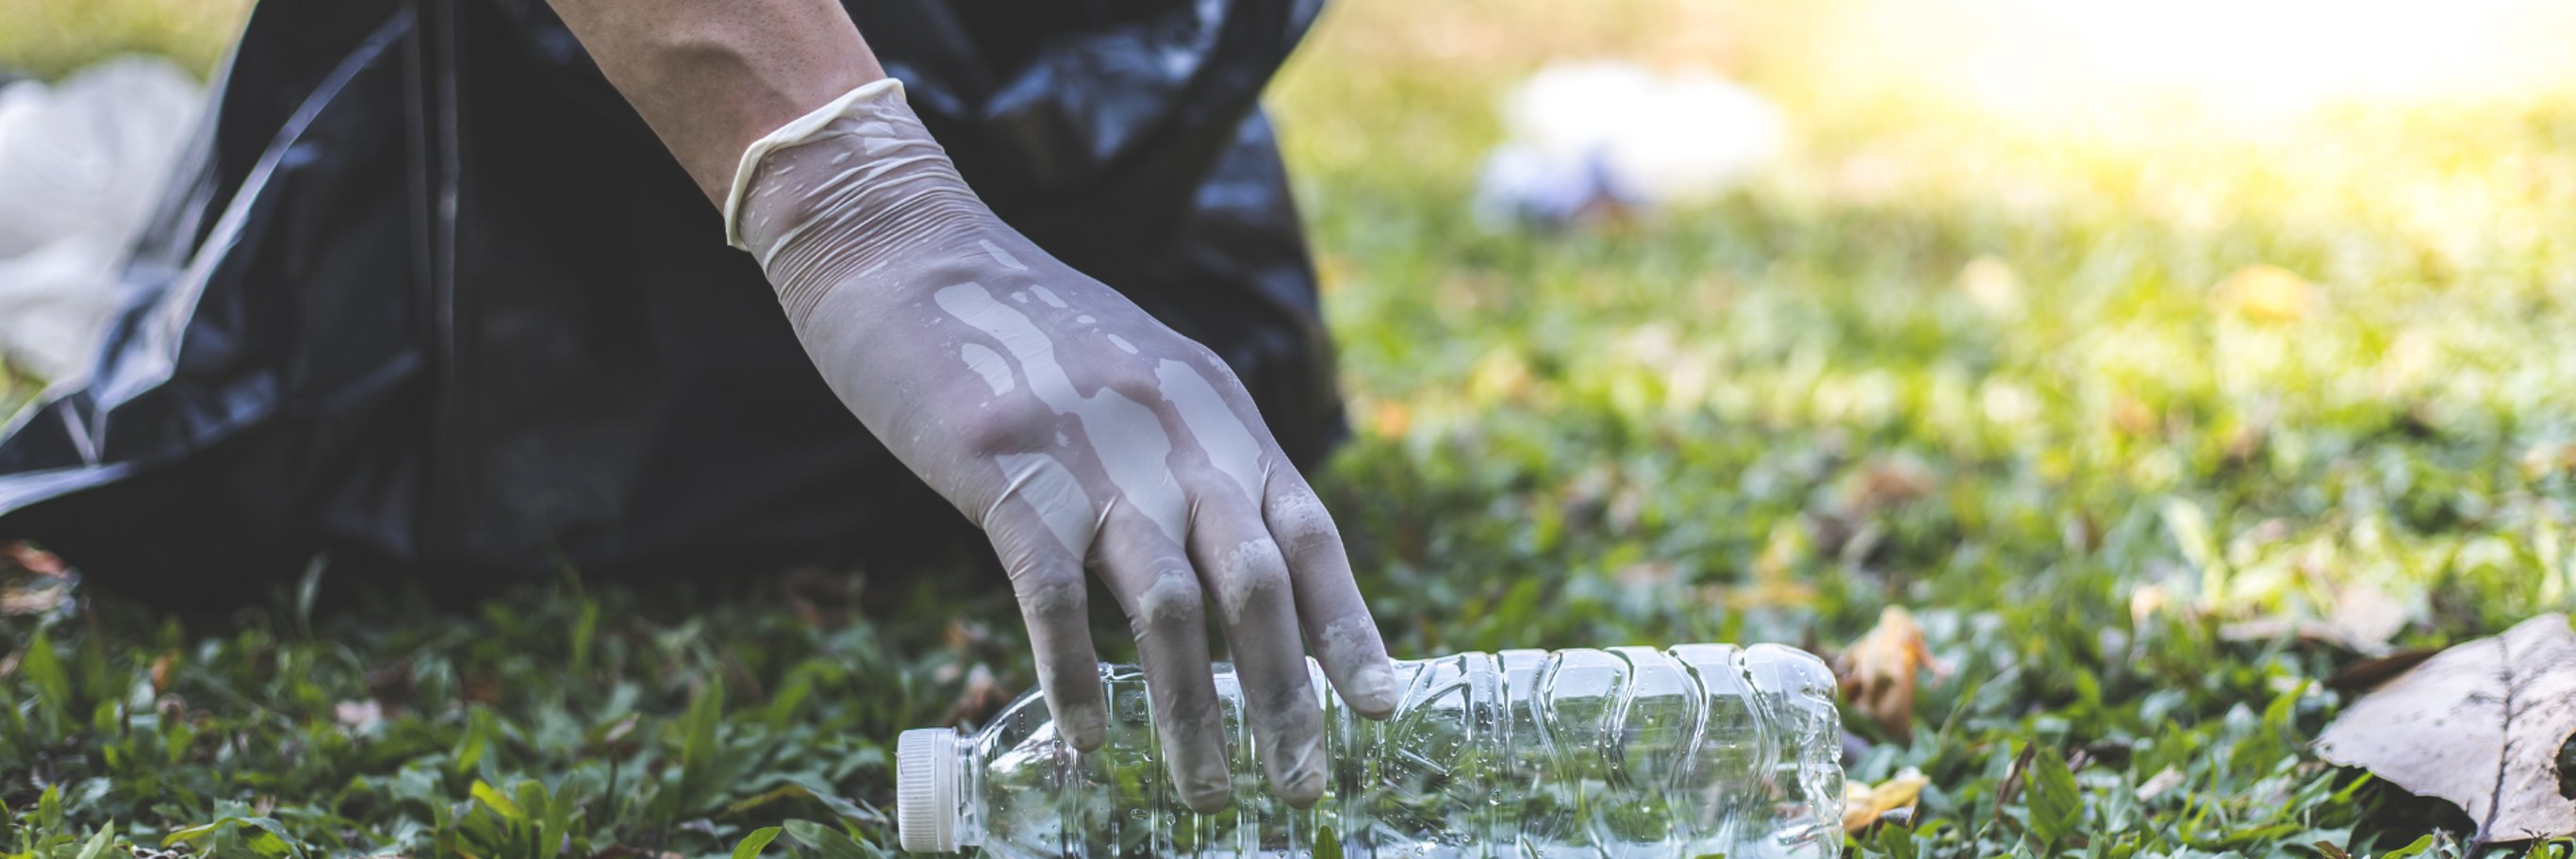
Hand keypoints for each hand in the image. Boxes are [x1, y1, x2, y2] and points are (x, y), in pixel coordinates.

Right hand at [726, 81, 1399, 811]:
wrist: (900, 243)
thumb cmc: (1014, 329)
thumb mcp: (1135, 375)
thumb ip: (1189, 453)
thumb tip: (1236, 563)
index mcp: (1214, 404)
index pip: (1305, 529)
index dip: (1347, 624)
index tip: (1378, 707)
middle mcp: (1170, 425)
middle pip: (1254, 581)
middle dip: (1284, 695)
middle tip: (1301, 786)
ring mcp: (1088, 445)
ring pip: (1168, 602)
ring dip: (1190, 710)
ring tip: (1205, 790)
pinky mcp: (1001, 465)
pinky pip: (1055, 592)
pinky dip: (1077, 674)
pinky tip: (1086, 738)